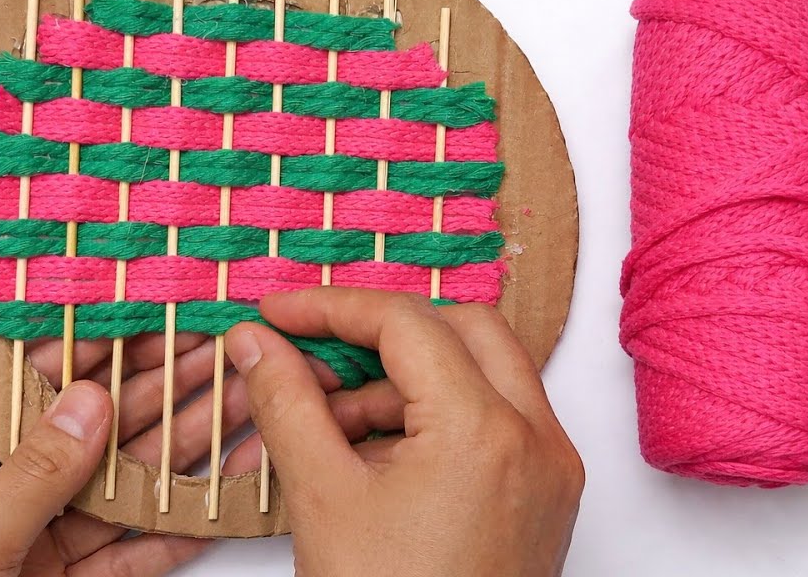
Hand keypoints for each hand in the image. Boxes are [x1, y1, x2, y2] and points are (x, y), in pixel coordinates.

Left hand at [0, 333, 215, 576]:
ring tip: (234, 414)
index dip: (91, 359)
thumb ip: (30, 478)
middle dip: (156, 397)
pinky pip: (124, 562)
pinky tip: (210, 508)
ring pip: (118, 496)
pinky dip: (170, 538)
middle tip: (217, 358)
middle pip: (89, 440)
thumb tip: (86, 403)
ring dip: (178, 459)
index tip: (149, 325)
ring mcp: (32, 554)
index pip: (29, 399)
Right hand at [225, 288, 584, 576]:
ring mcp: (551, 468)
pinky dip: (438, 421)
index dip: (332, 309)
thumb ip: (287, 403)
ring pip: (484, 374)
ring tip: (332, 430)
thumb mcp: (321, 498)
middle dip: (383, 335)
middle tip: (318, 356)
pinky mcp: (548, 494)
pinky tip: (375, 460)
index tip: (278, 314)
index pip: (406, 323)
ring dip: (407, 383)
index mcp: (484, 431)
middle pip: (461, 331)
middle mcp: (536, 439)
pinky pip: (497, 422)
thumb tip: (257, 342)